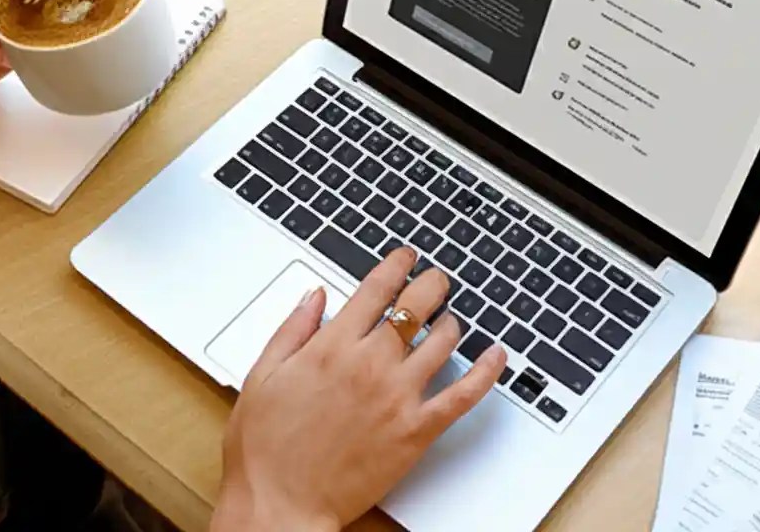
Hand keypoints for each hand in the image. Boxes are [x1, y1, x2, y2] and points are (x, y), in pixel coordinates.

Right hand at [210, 248, 506, 531]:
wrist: (279, 504)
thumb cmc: (264, 449)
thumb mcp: (262, 376)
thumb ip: (293, 330)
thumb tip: (315, 295)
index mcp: (331, 347)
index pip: (376, 289)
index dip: (397, 265)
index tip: (407, 257)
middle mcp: (370, 364)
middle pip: (416, 306)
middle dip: (432, 284)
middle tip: (437, 279)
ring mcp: (397, 396)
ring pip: (442, 341)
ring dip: (450, 323)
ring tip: (449, 320)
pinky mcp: (416, 430)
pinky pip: (464, 394)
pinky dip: (487, 372)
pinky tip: (497, 355)